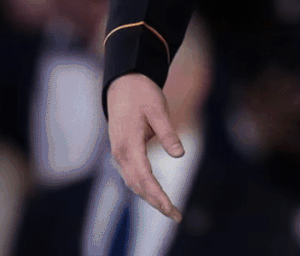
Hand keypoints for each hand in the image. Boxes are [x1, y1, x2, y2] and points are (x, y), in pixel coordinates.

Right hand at [107, 73, 184, 221]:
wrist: (123, 83)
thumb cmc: (142, 94)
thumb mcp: (158, 109)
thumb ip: (168, 132)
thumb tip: (180, 155)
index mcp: (128, 144)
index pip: (144, 177)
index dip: (157, 195)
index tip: (170, 208)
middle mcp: (120, 154)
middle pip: (138, 185)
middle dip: (156, 202)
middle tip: (176, 215)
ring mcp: (119, 154)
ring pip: (134, 183)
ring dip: (150, 197)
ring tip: (170, 210)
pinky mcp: (122, 152)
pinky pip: (132, 175)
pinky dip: (143, 187)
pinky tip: (155, 194)